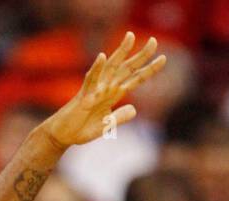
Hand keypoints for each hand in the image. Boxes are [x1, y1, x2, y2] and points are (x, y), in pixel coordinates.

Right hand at [43, 32, 165, 149]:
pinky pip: (91, 80)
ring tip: (131, 36)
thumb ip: (120, 116)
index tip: (163, 58)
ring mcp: (95, 90)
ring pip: (110, 68)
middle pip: (126, 68)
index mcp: (113, 94)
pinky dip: (97, 68)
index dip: (149, 70)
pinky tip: (103, 57)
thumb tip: (134, 109)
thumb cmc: (82, 128)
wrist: (64, 135)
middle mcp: (106, 87)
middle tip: (155, 41)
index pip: (135, 79)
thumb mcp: (107, 125)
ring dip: (120, 52)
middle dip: (141, 56)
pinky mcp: (84, 96)